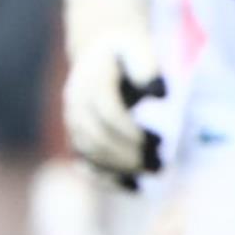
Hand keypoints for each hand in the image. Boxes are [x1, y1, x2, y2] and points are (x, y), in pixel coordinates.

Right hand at [57, 0, 164, 187]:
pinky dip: (104, 178)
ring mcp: (74, 121)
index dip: (129, 131)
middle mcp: (76, 102)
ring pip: (89, 152)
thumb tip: (159, 92)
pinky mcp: (78, 135)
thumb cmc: (129, 50)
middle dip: (128, 154)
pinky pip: (85, 162)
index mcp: (91, 79)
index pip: (106, 111)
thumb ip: (148, 66)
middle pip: (96, 136)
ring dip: (120, 168)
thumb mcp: (140, 47)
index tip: (158, 141)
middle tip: (161, 164)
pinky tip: (131, 187)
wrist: (101, 47)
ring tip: (153, 174)